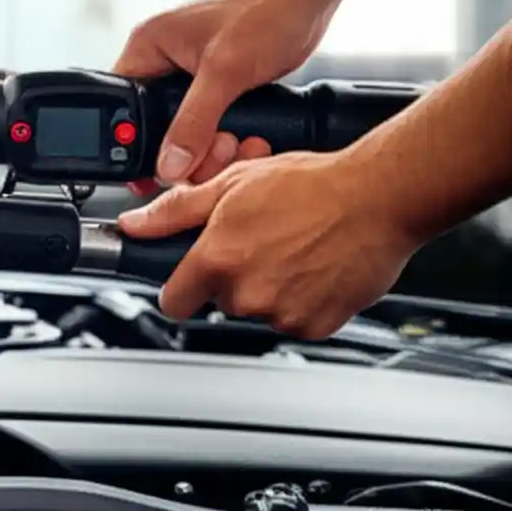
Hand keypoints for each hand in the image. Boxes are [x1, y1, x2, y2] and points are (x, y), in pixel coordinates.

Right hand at [113, 0, 337, 191]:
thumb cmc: (266, 11)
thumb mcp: (225, 71)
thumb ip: (193, 121)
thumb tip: (168, 164)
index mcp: (147, 47)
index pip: (123, 106)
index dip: (136, 143)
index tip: (159, 170)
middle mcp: (161, 61)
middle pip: (152, 127)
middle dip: (182, 150)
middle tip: (213, 152)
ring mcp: (185, 75)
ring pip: (180, 132)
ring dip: (206, 149)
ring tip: (235, 143)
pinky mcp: (210, 84)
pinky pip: (202, 125)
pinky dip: (219, 139)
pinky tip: (240, 139)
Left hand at [117, 151, 420, 339]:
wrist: (377, 197)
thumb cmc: (310, 186)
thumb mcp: (230, 185)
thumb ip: (175, 211)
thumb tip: (134, 224)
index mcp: (218, 260)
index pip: (173, 300)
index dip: (180, 285)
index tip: (190, 277)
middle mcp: (246, 294)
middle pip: (219, 301)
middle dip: (231, 277)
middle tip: (258, 243)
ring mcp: (282, 313)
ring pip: (257, 311)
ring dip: (267, 288)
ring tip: (291, 250)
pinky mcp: (316, 326)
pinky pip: (294, 321)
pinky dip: (300, 301)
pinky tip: (313, 268)